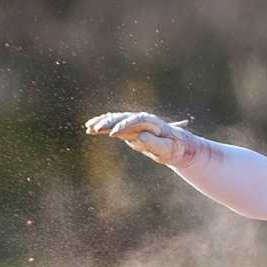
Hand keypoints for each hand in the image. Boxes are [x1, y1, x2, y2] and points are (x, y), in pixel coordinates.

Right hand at [84, 111, 201, 165]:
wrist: (178, 145)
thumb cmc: (174, 148)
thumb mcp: (166, 148)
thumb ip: (154, 143)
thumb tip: (140, 136)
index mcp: (151, 122)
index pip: (134, 120)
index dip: (123, 125)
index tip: (113, 134)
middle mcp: (141, 120)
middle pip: (122, 117)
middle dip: (108, 122)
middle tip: (95, 128)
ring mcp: (134, 124)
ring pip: (115, 120)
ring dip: (102, 123)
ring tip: (88, 127)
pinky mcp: (130, 130)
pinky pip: (114, 126)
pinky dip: (102, 127)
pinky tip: (90, 129)